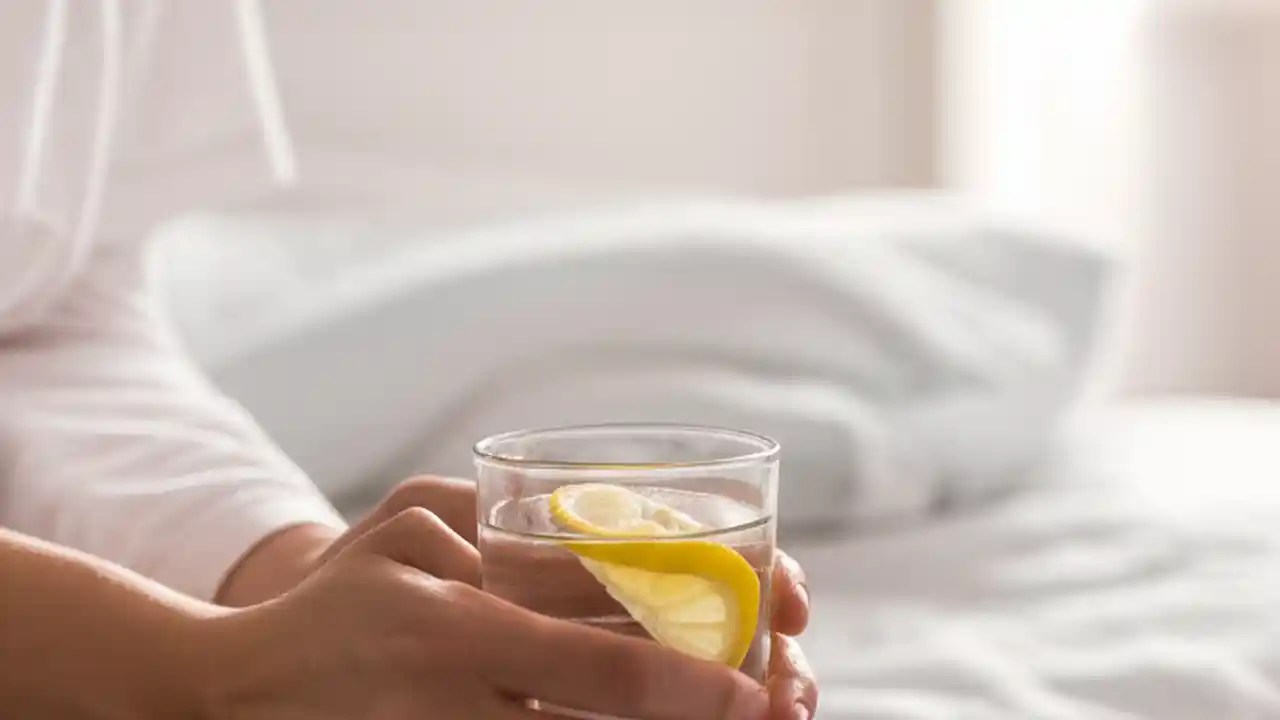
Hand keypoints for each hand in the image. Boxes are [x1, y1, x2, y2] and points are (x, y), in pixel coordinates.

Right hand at [205, 507, 770, 718]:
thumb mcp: (403, 541)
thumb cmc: (332, 610)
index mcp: (456, 633)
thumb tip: (613, 534)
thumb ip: (496, 537)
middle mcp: (455, 706)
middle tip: (758, 716)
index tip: (755, 692)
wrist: (228, 696)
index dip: (690, 686)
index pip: (601, 671)